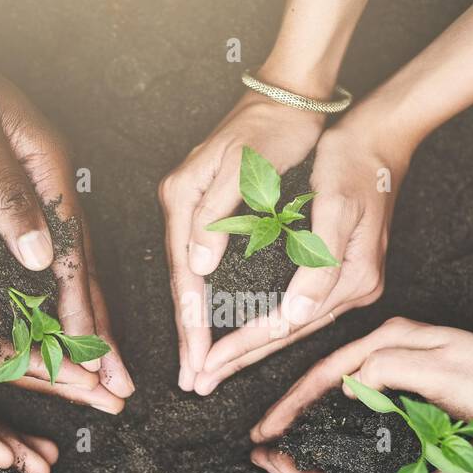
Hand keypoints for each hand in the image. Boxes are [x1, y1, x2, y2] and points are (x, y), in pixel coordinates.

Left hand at [0, 17, 131, 404]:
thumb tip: (41, 256)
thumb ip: (5, 191)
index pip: (74, 256)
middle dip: (99, 331)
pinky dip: (57, 292)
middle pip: (83, 267)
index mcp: (48, 167)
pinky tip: (57, 315)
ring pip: (69, 263)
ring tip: (98, 365)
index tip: (99, 363)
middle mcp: (50, 179)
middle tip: (117, 387)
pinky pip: (48, 252)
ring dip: (83, 318)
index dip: (85, 314)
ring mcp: (36, 182)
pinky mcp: (14, 186)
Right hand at [159, 91, 323, 389]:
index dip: (192, 322)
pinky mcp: (213, 210)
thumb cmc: (273, 128)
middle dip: (190, 335)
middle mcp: (182, 207)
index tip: (198, 361)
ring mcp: (195, 209)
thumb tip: (196, 265)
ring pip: (192, 278)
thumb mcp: (244, 167)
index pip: (185, 274)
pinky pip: (205, 265)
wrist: (290, 93)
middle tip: (196, 379)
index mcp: (184, 200)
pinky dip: (210, 298)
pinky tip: (215, 320)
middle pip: (183, 283)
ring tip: (202, 363)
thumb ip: (215, 216)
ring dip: (198, 323)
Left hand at [193, 104, 409, 394]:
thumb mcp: (336, 207)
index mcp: (354, 277)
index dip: (245, 344)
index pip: (288, 322)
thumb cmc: (353, 163)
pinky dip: (272, 325)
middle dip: (243, 357)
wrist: (381, 140)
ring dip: (254, 347)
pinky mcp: (344, 274)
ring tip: (218, 368)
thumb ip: (318, 263)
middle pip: (289, 333)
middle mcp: (356, 288)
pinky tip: (250, 336)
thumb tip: (298, 313)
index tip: (209, 361)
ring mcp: (352, 283)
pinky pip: (301, 310)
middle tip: (202, 380)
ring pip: (294, 326)